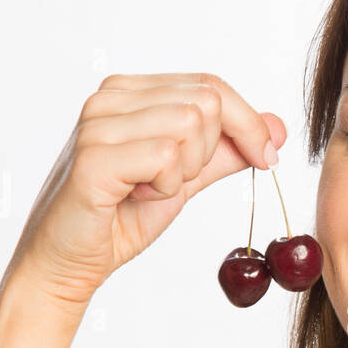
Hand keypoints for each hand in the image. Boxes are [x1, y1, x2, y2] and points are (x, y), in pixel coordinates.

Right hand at [6, 72, 286, 314]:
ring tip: (149, 190)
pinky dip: (165, 187)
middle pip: (206, 100)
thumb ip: (226, 150)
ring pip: (189, 124)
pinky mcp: (94, 157)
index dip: (249, 121)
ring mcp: (98, 124)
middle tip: (176, 182)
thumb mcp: (186, 178)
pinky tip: (135, 197)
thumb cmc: (120, 217)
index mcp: (130, 93)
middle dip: (210, 151)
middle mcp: (109, 98)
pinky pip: (165, 157)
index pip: (210, 85)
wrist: (70, 262)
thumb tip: (277, 127)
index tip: (267, 158)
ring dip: (184, 172)